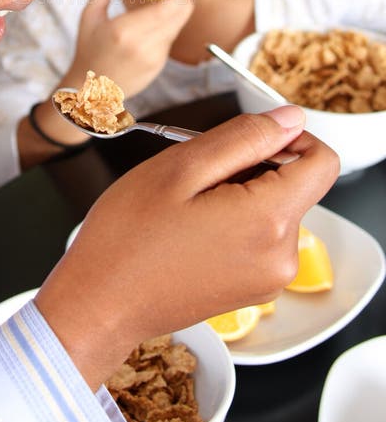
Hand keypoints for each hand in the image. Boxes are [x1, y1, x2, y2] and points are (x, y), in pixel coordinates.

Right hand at [35, 105, 339, 389]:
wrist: (100, 303)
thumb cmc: (128, 237)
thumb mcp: (181, 168)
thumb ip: (244, 138)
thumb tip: (290, 118)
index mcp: (268, 221)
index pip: (322, 161)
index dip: (288, 137)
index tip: (245, 139)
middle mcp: (281, 256)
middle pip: (295, 183)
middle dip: (251, 165)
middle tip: (196, 175)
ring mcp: (268, 277)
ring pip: (275, 206)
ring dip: (239, 190)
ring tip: (187, 203)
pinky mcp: (253, 286)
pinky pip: (261, 233)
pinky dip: (234, 216)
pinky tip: (191, 224)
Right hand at [62, 0, 193, 96]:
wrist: (93, 89)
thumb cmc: (89, 50)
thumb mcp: (89, 16)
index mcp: (124, 30)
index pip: (167, 8)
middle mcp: (143, 45)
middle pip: (179, 16)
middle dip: (183, 0)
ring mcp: (153, 58)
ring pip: (177, 28)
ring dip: (175, 14)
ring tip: (164, 5)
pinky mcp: (159, 66)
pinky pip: (169, 41)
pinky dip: (166, 30)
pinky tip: (153, 25)